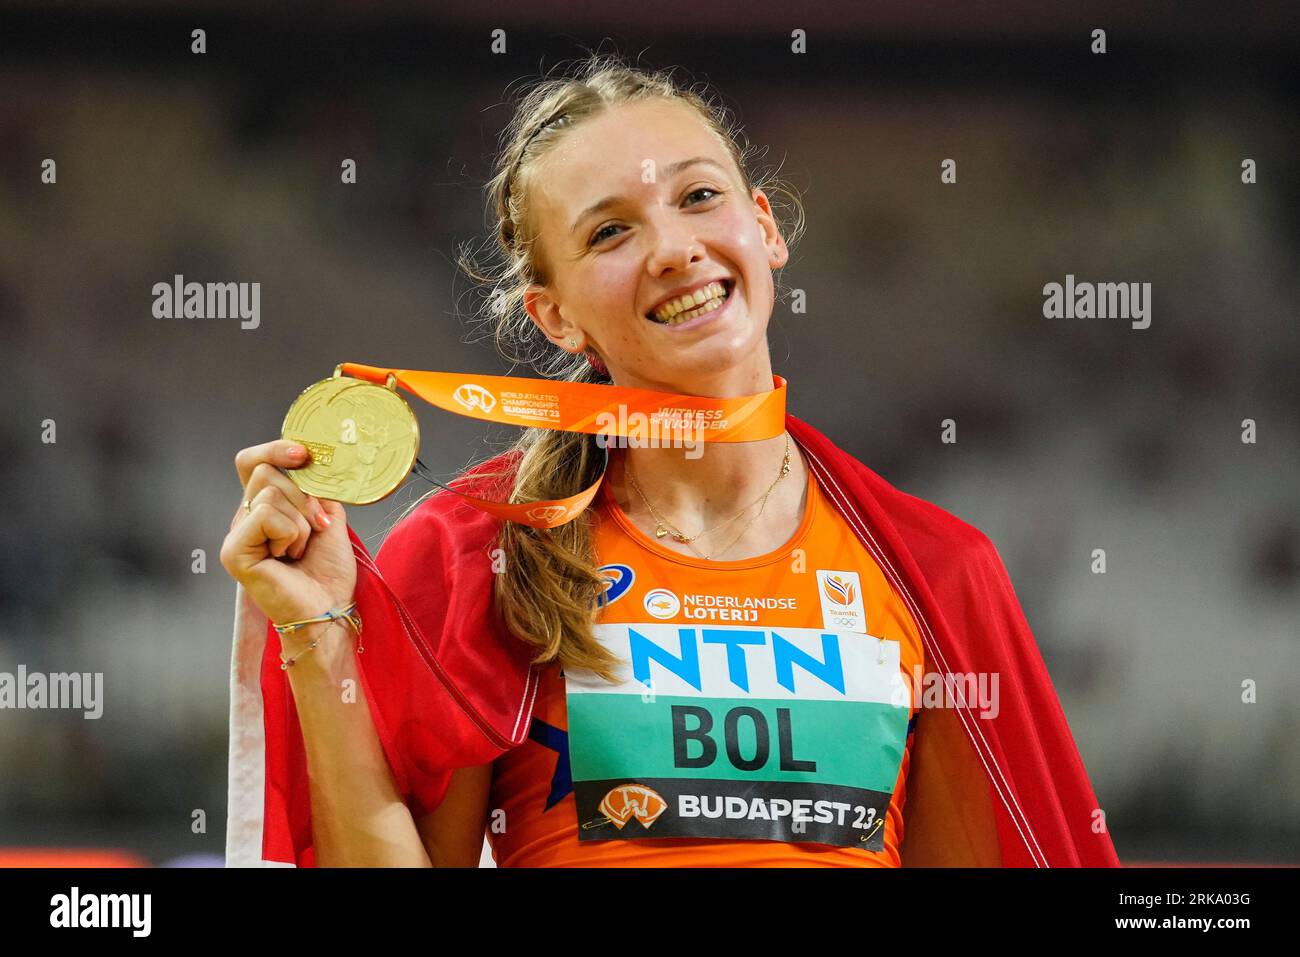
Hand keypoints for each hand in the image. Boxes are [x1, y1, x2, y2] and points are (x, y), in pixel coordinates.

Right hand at [220, 439, 357, 626]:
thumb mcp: (329, 517)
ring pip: (270, 492)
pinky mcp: (233, 551)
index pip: (253, 462)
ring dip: (301, 521)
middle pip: (266, 471)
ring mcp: (236, 534)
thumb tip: (312, 461)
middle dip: (304, 496)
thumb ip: (315, 489)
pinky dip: (289, 533)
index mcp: (264, 506)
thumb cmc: (328, 570)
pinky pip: (265, 515)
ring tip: (301, 549)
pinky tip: (288, 557)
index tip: (304, 453)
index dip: (274, 450)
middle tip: (318, 527)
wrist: (329, 607)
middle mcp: (245, 517)